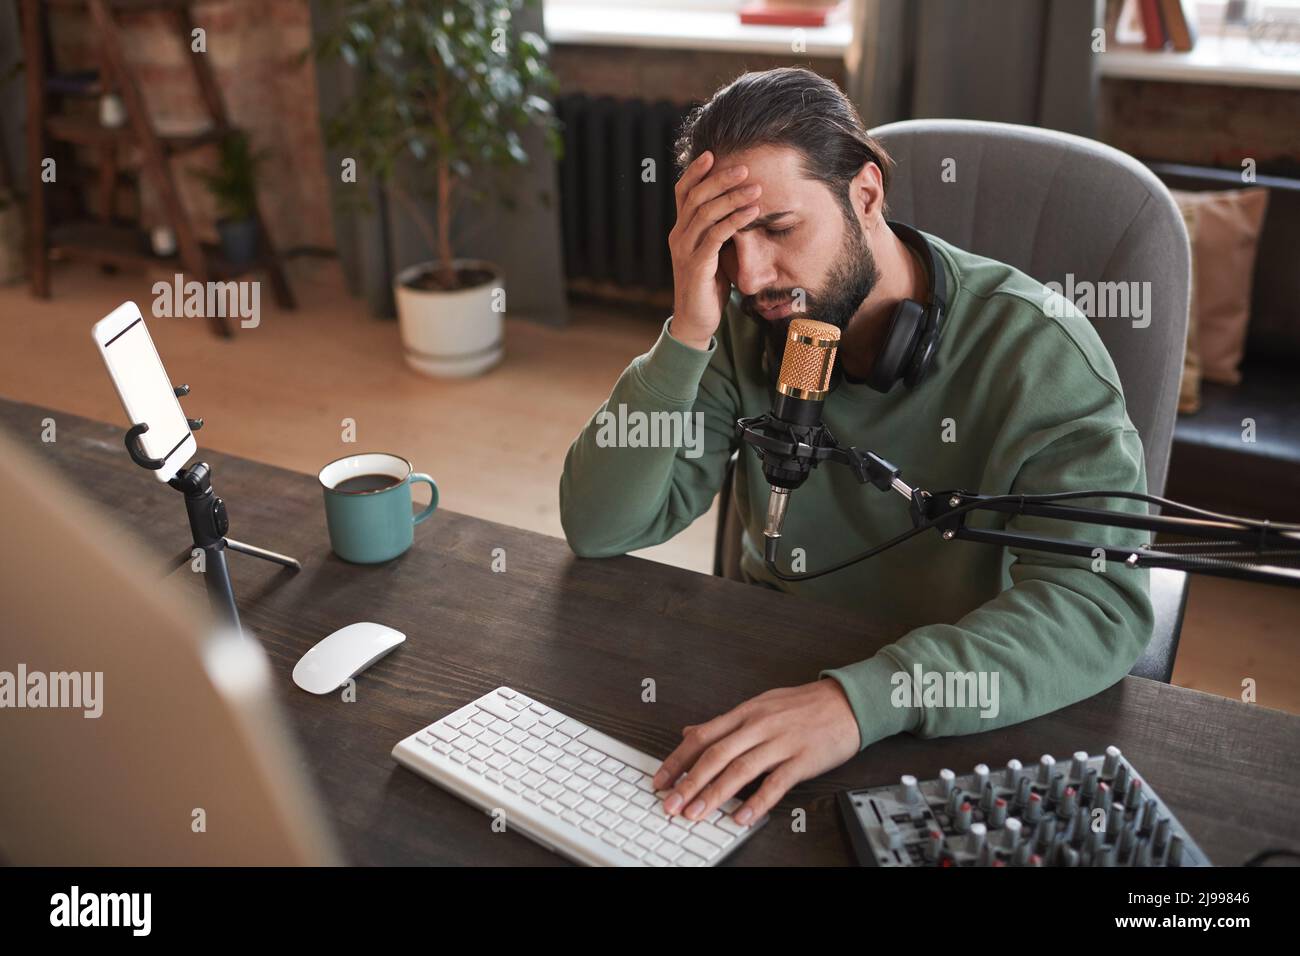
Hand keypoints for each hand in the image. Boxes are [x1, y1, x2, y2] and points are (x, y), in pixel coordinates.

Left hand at [651, 678, 860, 826]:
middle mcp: (758, 725)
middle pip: (716, 755)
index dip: (678, 760)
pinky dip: (757, 802)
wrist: (847, 701)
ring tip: (696, 813)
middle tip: (671, 804)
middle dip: (689, 782)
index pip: (702, 736)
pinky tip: (742, 817)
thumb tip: (690, 732)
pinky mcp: (802, 758)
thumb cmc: (802, 705)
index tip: (659, 781)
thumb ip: (724, 723)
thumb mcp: (759, 705)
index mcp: (745, 713)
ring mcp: (780, 741)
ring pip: (740, 769)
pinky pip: (776, 783)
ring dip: (714, 794)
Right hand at [667, 150, 761, 349]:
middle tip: (744, 167)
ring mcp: (685, 251)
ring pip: (705, 214)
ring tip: (755, 188)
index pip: (683, 192)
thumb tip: (741, 207)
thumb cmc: (709, 285)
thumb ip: (719, 230)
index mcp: (680, 230)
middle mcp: (678, 236)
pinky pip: (715, 237)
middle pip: (695, 197)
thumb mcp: (714, 252)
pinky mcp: (696, 267)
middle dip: (720, 179)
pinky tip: (752, 213)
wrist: (697, 320)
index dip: (695, 171)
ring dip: (732, 197)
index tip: (713, 153)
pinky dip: (735, 221)